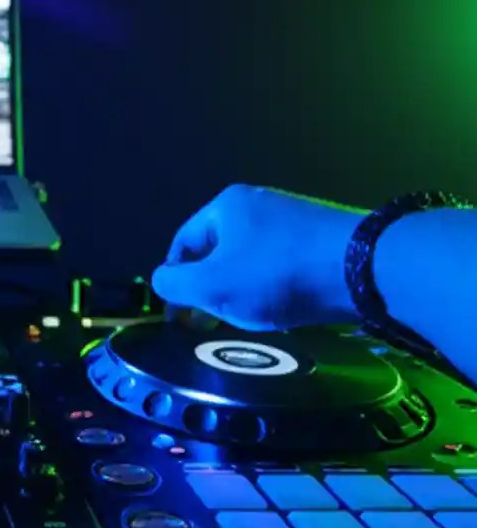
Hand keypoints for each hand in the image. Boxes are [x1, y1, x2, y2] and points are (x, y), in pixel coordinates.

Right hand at [151, 184, 365, 330]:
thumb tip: (162, 282)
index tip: (179, 317)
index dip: (173, 282)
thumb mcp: (212, 285)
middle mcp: (257, 204)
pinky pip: (281, 265)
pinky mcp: (321, 238)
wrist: (363, 268)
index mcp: (225, 206)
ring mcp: (293, 219)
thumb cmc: (276, 274)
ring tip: (249, 318)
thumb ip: (174, 285)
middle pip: (217, 253)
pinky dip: (273, 288)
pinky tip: (283, 306)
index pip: (182, 244)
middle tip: (211, 323)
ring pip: (249, 261)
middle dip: (210, 289)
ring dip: (241, 291)